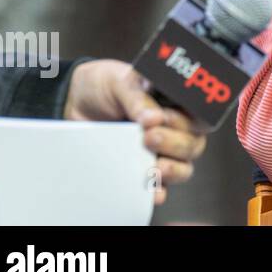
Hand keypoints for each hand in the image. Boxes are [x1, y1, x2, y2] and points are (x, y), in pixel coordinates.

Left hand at [63, 59, 208, 205]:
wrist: (74, 101)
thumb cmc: (106, 85)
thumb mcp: (122, 81)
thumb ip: (139, 97)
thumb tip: (153, 118)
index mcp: (176, 103)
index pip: (198, 116)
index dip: (186, 121)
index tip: (162, 118)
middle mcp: (175, 128)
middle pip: (193, 143)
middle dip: (174, 143)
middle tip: (149, 137)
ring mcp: (161, 151)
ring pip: (184, 166)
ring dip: (172, 168)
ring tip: (153, 166)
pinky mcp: (144, 170)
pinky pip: (160, 186)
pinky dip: (158, 190)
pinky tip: (151, 191)